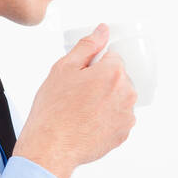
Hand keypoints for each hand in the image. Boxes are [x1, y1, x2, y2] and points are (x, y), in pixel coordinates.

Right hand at [12, 24, 136, 177]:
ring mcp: (127, 116)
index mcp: (113, 73)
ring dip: (105, 101)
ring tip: (81, 111)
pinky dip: (105, 119)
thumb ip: (87, 46)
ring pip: (118, 99)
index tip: (80, 77)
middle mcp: (127, 93)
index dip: (94, 65)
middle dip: (101, 83)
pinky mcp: (123, 134)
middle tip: (77, 95)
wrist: (51, 147)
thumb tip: (103, 30)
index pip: (112, 57)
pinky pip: (117, 119)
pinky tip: (87, 124)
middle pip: (118, 78)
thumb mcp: (63, 68)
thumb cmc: (53, 110)